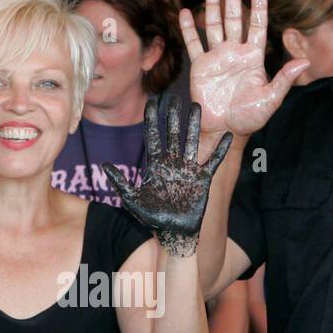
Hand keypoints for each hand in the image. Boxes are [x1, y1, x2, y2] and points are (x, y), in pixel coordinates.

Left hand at [104, 94, 231, 256]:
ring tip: (196, 107)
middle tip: (175, 97)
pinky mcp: (202, 180)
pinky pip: (212, 162)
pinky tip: (226, 136)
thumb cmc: (152, 219)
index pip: (153, 136)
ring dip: (194, 125)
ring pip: (191, 142)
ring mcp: (188, 170)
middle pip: (173, 134)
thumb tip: (105, 164)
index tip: (152, 101)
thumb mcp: (132, 199)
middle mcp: (172, 164)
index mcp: (155, 166)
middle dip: (173, 116)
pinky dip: (220, 150)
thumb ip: (120, 182)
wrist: (173, 235)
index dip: (152, 119)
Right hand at [180, 0, 309, 136]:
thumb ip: (285, 79)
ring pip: (215, 25)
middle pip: (235, 19)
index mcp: (254, 57)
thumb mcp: (271, 99)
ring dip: (213, 5)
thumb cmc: (249, 117)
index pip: (257, 25)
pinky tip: (185, 13)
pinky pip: (194, 44)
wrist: (225, 130)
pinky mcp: (200, 67)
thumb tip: (304, 62)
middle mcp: (236, 53)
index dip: (258, 6)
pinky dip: (189, 29)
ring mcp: (217, 58)